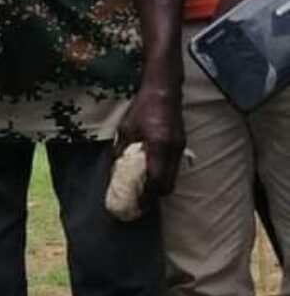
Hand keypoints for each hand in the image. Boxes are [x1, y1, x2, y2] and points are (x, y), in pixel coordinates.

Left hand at [117, 72, 184, 202]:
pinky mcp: (182, 144)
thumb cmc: (143, 107)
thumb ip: (121, 151)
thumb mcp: (126, 129)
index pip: (156, 181)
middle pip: (168, 184)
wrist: (164, 90)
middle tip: (140, 202)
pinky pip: (175, 167)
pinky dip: (165, 174)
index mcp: (159, 146)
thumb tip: (114, 169)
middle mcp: (173, 149)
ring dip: (161, 186)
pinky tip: (152, 174)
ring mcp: (180, 147)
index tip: (136, 206)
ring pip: (173, 177)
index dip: (147, 196)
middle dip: (155, 196)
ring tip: (145, 191)